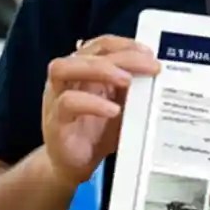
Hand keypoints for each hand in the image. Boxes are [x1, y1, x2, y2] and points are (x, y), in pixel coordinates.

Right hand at [41, 35, 160, 185]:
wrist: (75, 165)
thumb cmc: (98, 131)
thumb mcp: (122, 106)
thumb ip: (133, 88)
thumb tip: (155, 72)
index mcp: (83, 69)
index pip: (101, 45)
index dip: (125, 44)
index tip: (149, 53)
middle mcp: (66, 77)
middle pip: (87, 53)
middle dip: (121, 55)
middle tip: (148, 66)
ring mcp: (56, 97)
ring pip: (64, 68)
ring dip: (99, 69)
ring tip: (127, 80)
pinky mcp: (54, 120)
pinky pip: (67, 103)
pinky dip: (92, 103)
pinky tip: (113, 110)